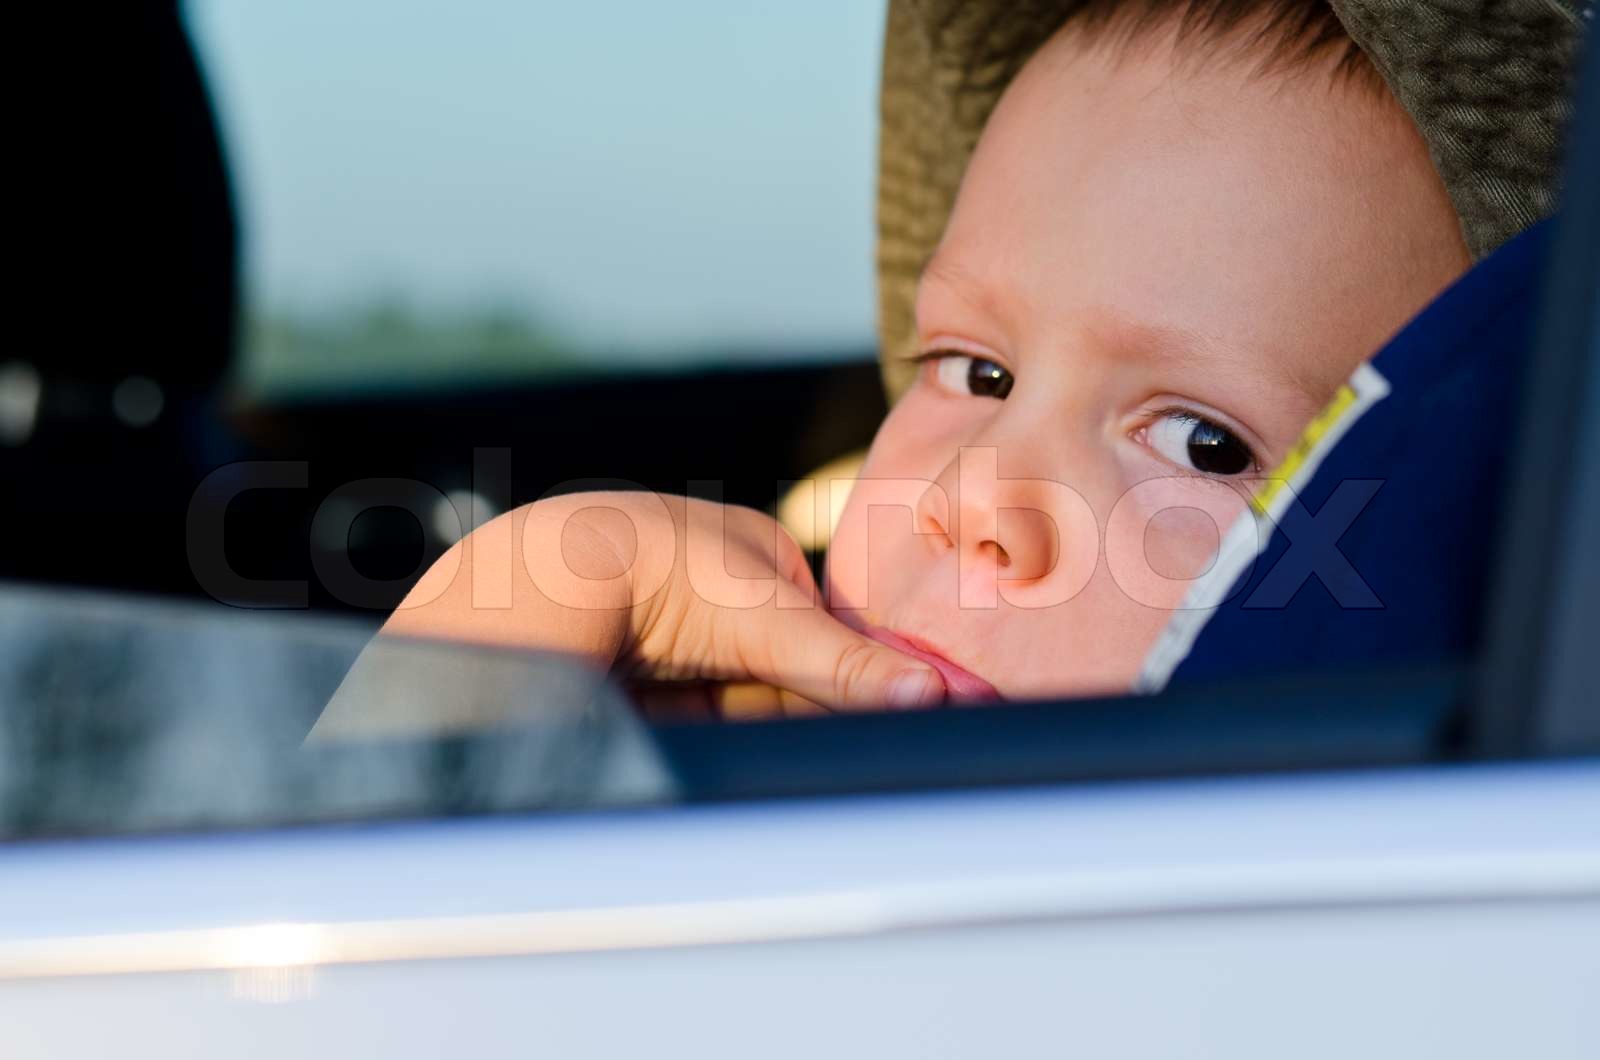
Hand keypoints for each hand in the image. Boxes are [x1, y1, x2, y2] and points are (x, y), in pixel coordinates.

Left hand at [383, 492, 946, 718]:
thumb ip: (846, 664)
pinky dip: (701, 736)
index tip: (870, 725)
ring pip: (727, 695)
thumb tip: (932, 695)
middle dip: (791, 709)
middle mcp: (708, 583)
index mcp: (753, 550)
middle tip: (820, 757)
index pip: (817, 632)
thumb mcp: (766, 621)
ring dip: (746, 728)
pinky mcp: (625, 664)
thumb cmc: (659, 571)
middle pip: (773, 669)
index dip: (840, 682)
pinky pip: (683, 713)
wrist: (540, 579)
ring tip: (741, 755)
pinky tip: (701, 755)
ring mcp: (663, 622)